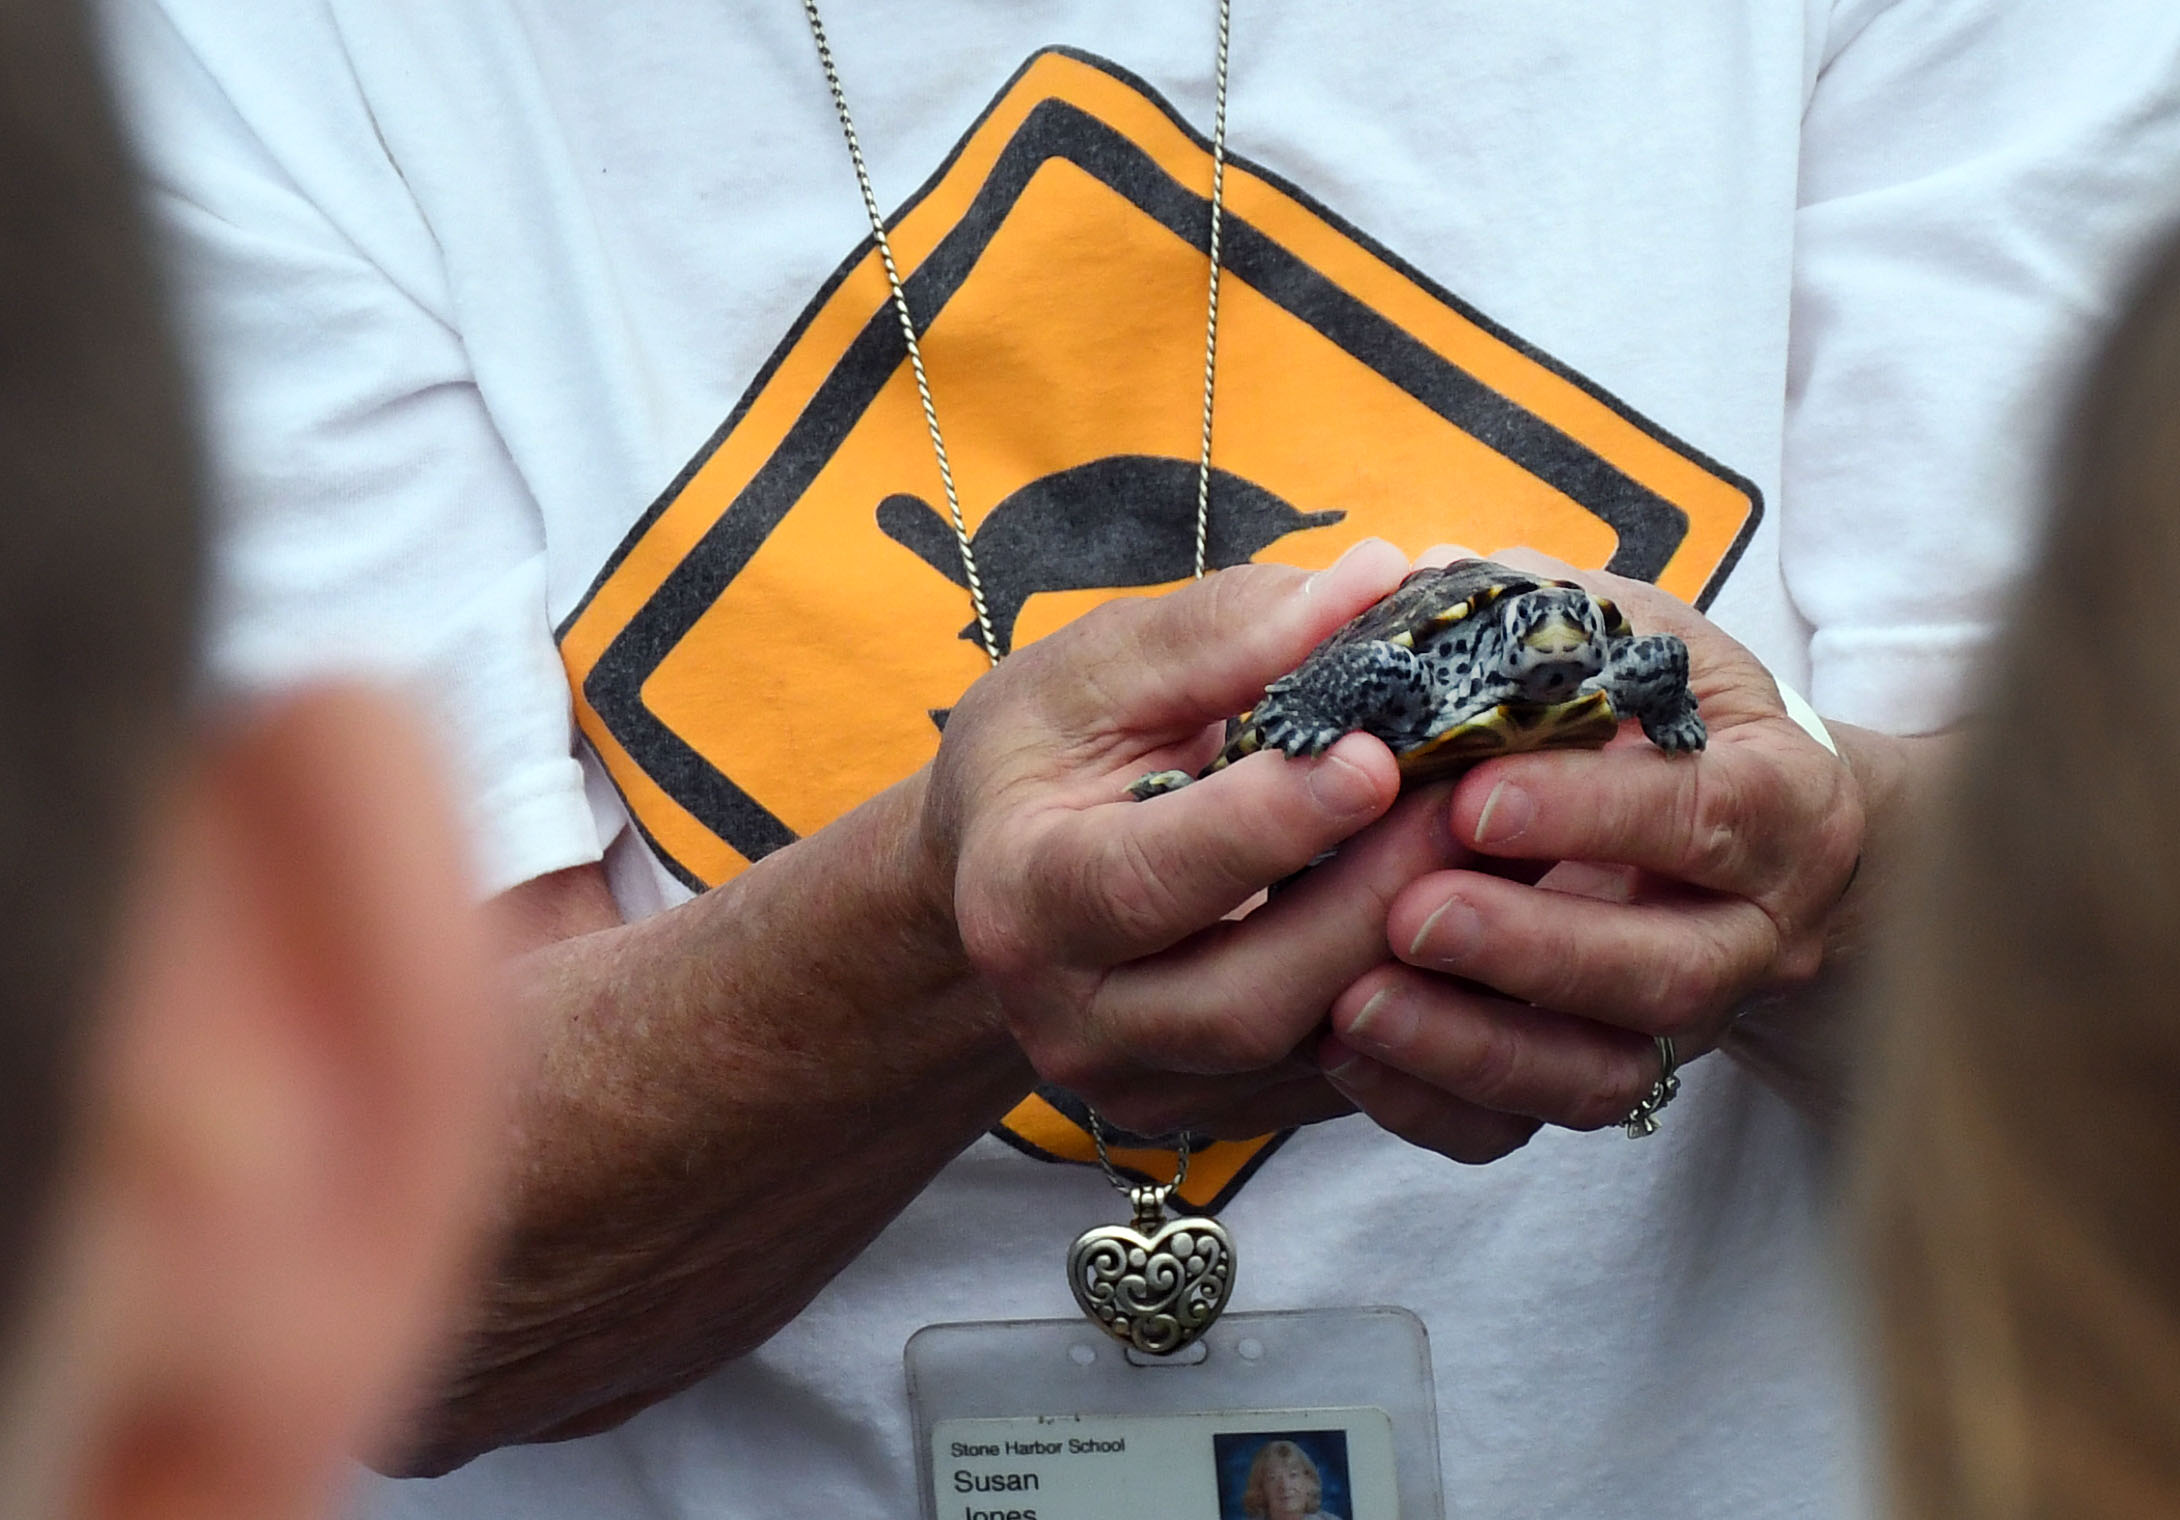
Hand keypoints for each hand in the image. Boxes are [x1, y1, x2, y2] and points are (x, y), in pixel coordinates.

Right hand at [925, 539, 1482, 1136]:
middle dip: (1372, 902)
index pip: (1146, 881)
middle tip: (1476, 804)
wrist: (1000, 880)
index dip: (1266, 825)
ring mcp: (1152, 1085)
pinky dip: (1426, 1000)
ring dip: (1421, 955)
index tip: (1377, 756)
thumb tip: (1372, 584)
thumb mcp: (1096, 669)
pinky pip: (1348, 1081)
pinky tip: (1483, 914)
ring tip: (1502, 851)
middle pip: (1245, 1000)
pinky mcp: (1227, 1116)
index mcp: (1021, 900)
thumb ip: (1223, 634)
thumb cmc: (1045, 757)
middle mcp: (1075, 1020)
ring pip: (1312, 1054)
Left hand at [1316, 549, 1865, 1161]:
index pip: (1703, 816)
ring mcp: (1685, 1021)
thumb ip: (1550, 609)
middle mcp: (1751, 930)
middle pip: (1666, 973)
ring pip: (1601, 1073)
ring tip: (1353, 1002)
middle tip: (1406, 912)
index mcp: (1776, 801)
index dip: (1593, 811)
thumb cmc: (1672, 712)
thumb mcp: (1642, 636)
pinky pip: (1533, 1124)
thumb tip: (1429, 570)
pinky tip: (1349, 1051)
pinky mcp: (1610, 1074)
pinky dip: (1439, 1102)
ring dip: (1474, 1045)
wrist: (1757, 834)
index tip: (1473, 797)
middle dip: (1531, 948)